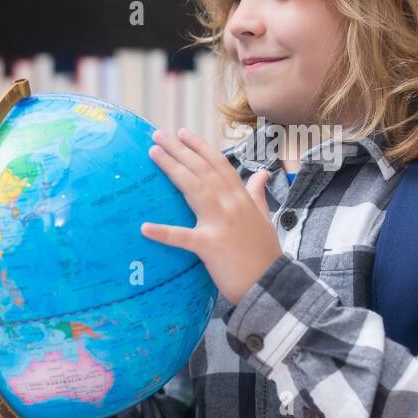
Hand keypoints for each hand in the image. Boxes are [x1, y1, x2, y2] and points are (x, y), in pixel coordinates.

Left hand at [140, 127, 283, 306]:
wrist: (273, 284)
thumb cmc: (265, 255)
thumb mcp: (264, 219)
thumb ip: (258, 195)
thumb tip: (262, 174)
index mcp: (242, 199)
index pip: (219, 165)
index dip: (200, 147)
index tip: (182, 133)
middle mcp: (232, 205)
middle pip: (202, 170)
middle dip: (180, 150)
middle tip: (158, 135)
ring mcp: (221, 223)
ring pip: (194, 188)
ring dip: (173, 168)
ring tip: (153, 152)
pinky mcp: (211, 246)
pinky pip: (184, 238)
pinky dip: (164, 233)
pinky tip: (145, 227)